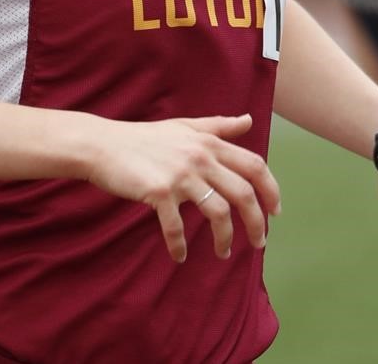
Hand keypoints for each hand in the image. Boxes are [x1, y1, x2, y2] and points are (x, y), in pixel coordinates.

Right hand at [84, 113, 279, 262]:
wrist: (102, 145)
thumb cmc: (142, 138)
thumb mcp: (183, 127)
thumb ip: (217, 126)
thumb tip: (248, 120)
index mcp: (208, 142)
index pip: (254, 165)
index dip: (271, 190)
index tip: (275, 211)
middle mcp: (199, 157)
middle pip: (243, 193)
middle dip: (257, 222)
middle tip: (259, 242)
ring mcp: (180, 174)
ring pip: (218, 213)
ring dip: (225, 239)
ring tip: (223, 253)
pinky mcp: (159, 192)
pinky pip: (177, 226)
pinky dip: (180, 245)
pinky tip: (179, 256)